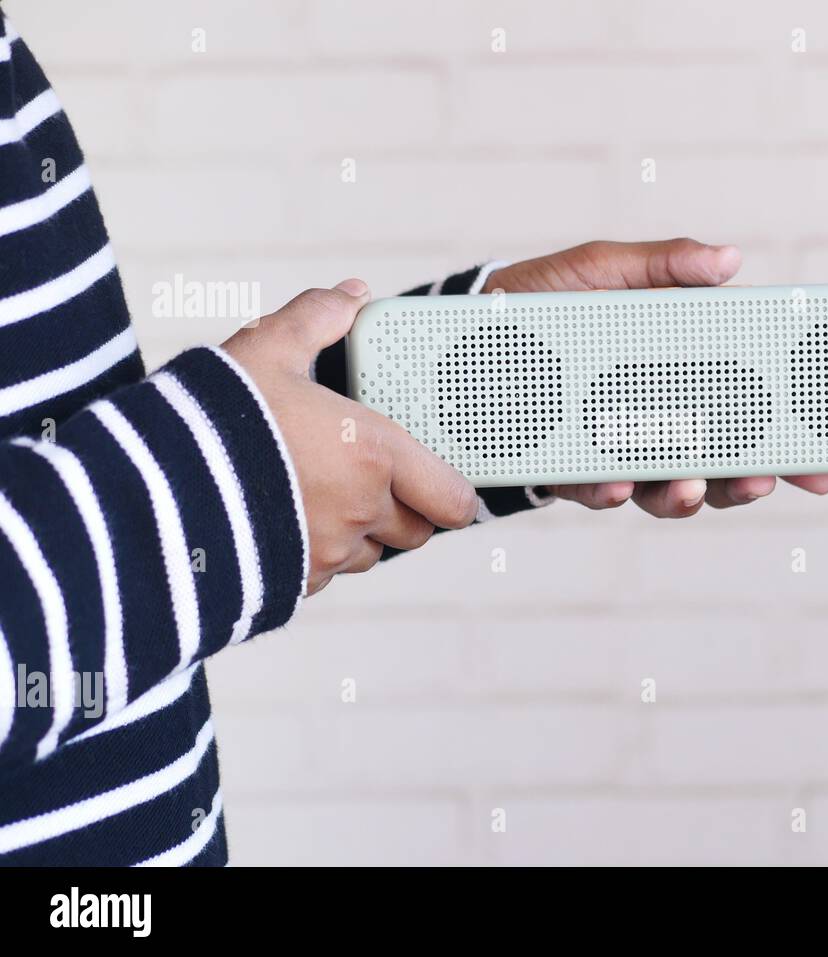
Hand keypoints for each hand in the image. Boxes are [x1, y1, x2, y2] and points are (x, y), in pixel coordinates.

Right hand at [222, 280, 477, 593]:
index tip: (438, 482)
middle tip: (372, 479)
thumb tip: (352, 294)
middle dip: (404, 511)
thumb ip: (315, 320)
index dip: (452, 495)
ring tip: (319, 496)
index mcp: (374, 455)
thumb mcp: (264, 350)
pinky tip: (282, 522)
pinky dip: (314, 556)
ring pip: (369, 555)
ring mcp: (326, 554)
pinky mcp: (292, 584)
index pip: (454, 501)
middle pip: (416, 532)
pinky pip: (323, 576)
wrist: (145, 491)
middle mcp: (360, 511)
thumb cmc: (213, 415)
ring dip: (359, 534)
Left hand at [483, 239, 827, 517]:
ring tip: (692, 487)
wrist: (460, 331)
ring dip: (687, 496)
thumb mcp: (602, 270)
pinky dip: (613, 490)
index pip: (746, 414)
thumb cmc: (543, 297)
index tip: (819, 466)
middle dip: (747, 482)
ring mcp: (615, 449)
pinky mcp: (569, 468)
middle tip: (762, 479)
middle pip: (719, 466)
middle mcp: (654, 420)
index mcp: (678, 374)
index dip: (786, 444)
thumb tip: (729, 259)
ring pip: (667, 491)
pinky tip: (618, 481)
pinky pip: (599, 490)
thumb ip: (662, 265)